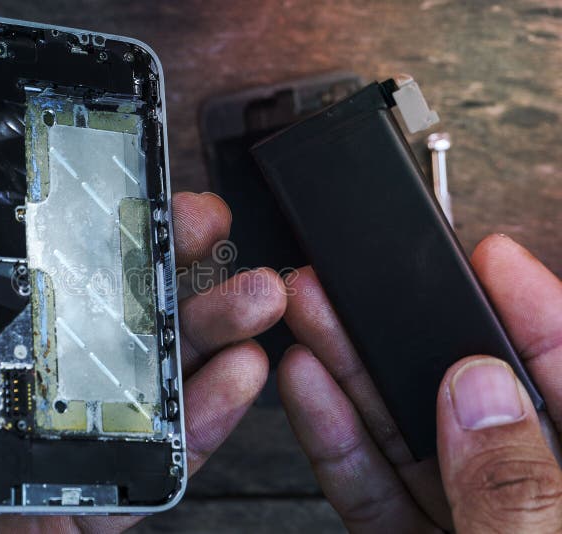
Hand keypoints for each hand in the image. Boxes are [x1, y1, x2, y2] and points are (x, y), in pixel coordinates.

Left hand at [0, 91, 285, 531]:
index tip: (26, 124)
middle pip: (60, 303)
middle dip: (133, 250)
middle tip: (188, 215)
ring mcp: (19, 451)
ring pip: (117, 380)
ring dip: (185, 336)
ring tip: (239, 297)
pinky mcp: (55, 513)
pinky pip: (130, 471)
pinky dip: (186, 433)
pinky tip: (224, 390)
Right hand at [278, 234, 561, 532]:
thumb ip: (514, 488)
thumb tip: (476, 394)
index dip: (533, 314)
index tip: (491, 262)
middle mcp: (530, 507)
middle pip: (469, 400)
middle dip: (406, 332)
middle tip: (360, 285)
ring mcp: (465, 526)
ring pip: (407, 438)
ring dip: (352, 374)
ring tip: (312, 318)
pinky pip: (371, 490)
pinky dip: (334, 441)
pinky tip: (309, 390)